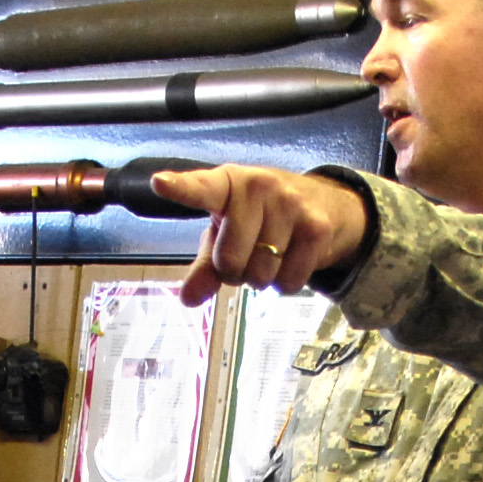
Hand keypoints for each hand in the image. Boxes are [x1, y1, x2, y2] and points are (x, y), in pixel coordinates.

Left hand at [146, 165, 369, 310]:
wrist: (323, 204)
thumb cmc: (262, 218)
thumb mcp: (227, 235)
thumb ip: (205, 266)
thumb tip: (188, 299)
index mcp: (228, 183)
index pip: (201, 188)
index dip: (179, 188)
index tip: (159, 183)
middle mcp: (258, 186)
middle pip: (229, 262)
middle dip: (236, 271)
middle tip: (249, 253)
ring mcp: (290, 204)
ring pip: (260, 276)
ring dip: (262, 278)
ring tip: (272, 253)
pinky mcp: (315, 228)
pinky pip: (288, 282)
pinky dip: (286, 283)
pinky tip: (291, 260)